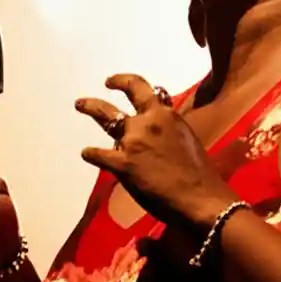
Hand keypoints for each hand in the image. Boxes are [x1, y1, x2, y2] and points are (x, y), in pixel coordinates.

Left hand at [75, 74, 237, 226]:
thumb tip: (158, 132)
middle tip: (98, 88)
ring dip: (90, 107)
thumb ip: (168, 130)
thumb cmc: (200, 176)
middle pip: (125, 95)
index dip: (126, 82)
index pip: (144, 90)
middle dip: (110, 86)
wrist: (200, 199)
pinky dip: (90, 153)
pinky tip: (87, 153)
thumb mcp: (186, 141)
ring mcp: (133, 141)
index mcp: (167, 116)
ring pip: (106, 118)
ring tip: (80, 104)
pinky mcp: (123, 164)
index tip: (115, 82)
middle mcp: (148, 122)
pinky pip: (98, 154)